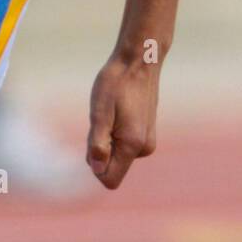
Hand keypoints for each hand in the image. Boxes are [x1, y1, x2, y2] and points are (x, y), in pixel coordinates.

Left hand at [86, 54, 159, 189]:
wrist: (139, 61)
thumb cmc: (116, 84)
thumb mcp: (99, 113)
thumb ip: (98, 144)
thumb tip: (97, 170)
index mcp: (132, 145)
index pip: (109, 179)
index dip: (94, 166)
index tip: (93, 139)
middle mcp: (144, 148)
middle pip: (112, 167)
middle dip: (100, 150)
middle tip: (102, 120)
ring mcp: (147, 141)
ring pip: (116, 155)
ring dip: (107, 140)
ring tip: (111, 113)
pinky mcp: (147, 134)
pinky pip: (123, 146)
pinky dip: (115, 134)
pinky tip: (118, 112)